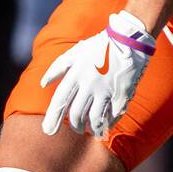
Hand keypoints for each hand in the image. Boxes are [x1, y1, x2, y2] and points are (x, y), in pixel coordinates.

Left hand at [41, 10, 155, 136]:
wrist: (128, 40)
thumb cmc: (98, 47)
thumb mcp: (74, 53)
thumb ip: (56, 69)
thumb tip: (43, 84)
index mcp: (75, 74)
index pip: (60, 101)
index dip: (53, 118)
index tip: (48, 131)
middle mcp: (89, 85)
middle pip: (76, 114)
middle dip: (74, 126)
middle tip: (76, 129)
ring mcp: (106, 91)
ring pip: (94, 119)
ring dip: (90, 129)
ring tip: (89, 131)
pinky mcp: (122, 94)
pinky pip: (113, 116)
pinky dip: (108, 123)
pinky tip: (106, 125)